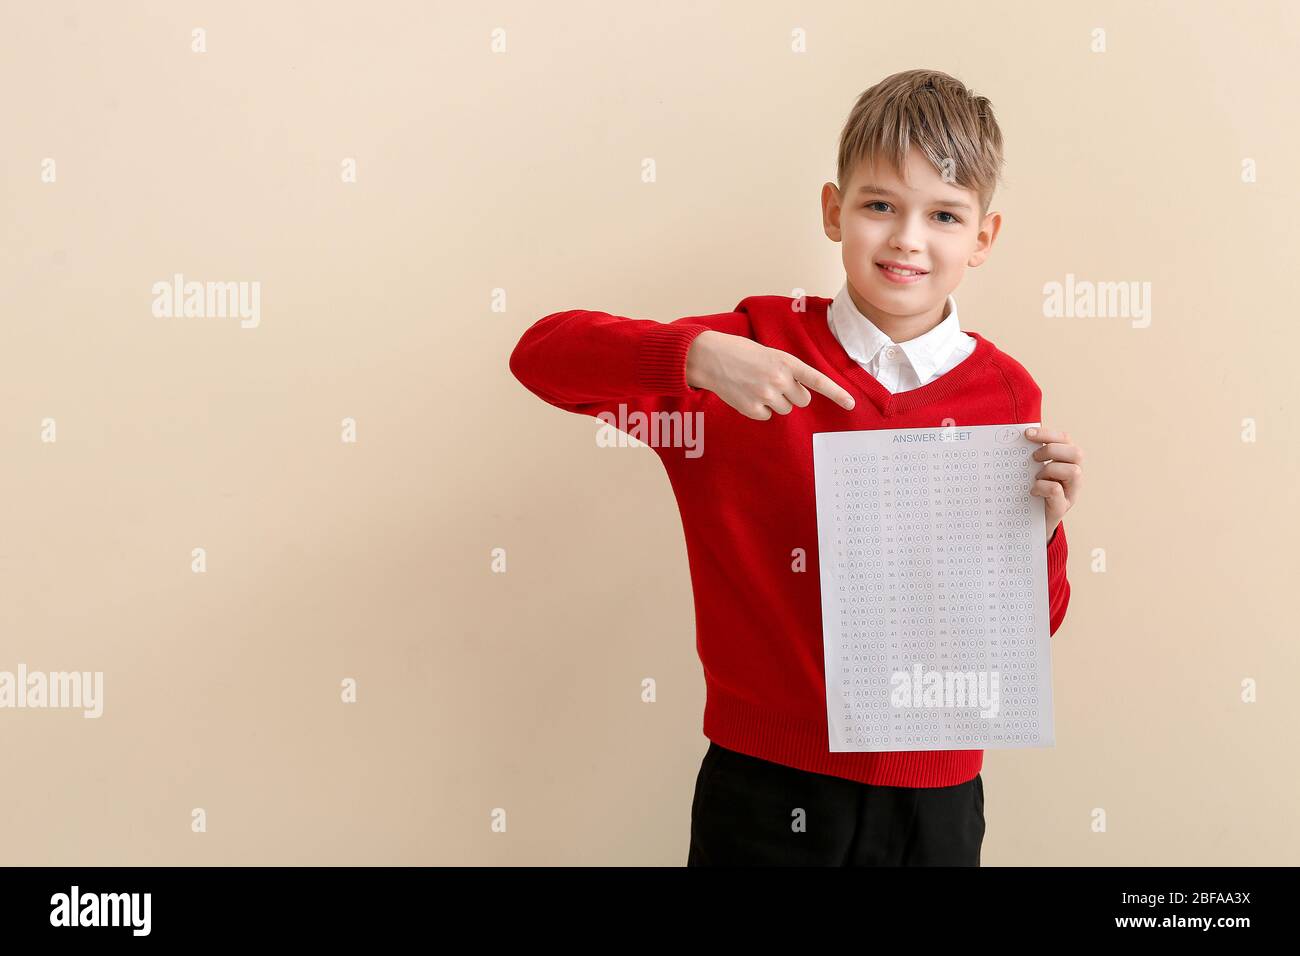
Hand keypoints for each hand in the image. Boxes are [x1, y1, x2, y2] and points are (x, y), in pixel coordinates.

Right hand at [686, 330, 855, 419]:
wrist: (710, 357)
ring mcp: (766, 396)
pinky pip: (767, 416)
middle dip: (793, 395)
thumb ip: (787, 371)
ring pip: (785, 409)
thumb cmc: (740, 352)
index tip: (850, 404)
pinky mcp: (752, 409)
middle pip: (802, 400)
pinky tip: (746, 395)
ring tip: (756, 386)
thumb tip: (798, 395)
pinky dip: (758, 409)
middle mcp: (780, 380)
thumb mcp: (769, 354)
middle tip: (774, 383)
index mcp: (786, 362)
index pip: (817, 380)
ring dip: (775, 402)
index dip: (836, 393)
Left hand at [1025, 426, 1081, 541]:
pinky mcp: (1061, 508)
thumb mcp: (1030, 472)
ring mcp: (1070, 494)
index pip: (1065, 440)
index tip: (1027, 434)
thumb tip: (1011, 438)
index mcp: (1066, 463)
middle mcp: (1073, 477)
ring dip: (1050, 469)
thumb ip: (1029, 458)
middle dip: (1052, 450)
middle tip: (1034, 457)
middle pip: (1077, 453)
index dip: (1048, 433)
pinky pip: (1056, 490)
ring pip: (1074, 471)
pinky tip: (1032, 491)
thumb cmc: (1028, 494)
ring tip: (1036, 476)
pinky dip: (1042, 486)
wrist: (1027, 527)